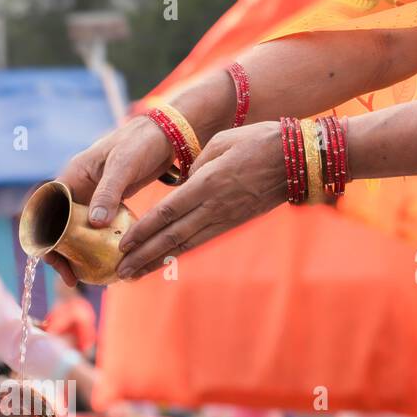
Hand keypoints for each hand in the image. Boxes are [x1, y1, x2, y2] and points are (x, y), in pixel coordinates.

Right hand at [47, 116, 174, 285]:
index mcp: (71, 177)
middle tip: (72, 278)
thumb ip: (109, 192)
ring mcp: (92, 198)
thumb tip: (94, 222)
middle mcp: (77, 189)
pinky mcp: (108, 205)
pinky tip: (107, 263)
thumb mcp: (124, 165)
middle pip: (58, 227)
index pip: (46, 211)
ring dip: (78, 254)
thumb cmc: (141, 142)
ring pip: (75, 232)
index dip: (44, 236)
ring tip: (86, 277)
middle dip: (60, 254)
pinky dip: (97, 247)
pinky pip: (96, 230)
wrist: (166, 134)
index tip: (54, 259)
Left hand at [114, 121, 285, 281]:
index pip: (166, 213)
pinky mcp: (232, 224)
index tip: (123, 245)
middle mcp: (212, 206)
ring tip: (134, 275)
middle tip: (120, 271)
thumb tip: (182, 186)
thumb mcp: (221, 142)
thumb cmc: (257, 142)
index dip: (142, 231)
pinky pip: (200, 242)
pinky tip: (163, 262)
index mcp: (206, 184)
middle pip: (170, 236)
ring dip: (156, 262)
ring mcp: (223, 218)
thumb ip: (196, 165)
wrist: (296, 159)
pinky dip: (178, 254)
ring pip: (183, 245)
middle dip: (142, 256)